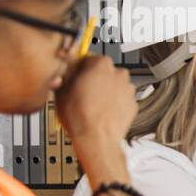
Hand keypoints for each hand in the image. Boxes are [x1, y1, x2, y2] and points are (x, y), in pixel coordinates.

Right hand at [55, 55, 137, 189]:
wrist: (97, 138)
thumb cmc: (79, 115)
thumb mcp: (62, 86)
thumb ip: (67, 69)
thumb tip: (67, 61)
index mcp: (101, 64)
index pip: (88, 57)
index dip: (78, 67)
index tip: (73, 75)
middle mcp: (119, 74)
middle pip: (103, 71)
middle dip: (93, 79)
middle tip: (80, 91)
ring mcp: (128, 90)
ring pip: (113, 85)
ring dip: (104, 91)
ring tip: (91, 104)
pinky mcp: (133, 104)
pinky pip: (121, 99)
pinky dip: (113, 103)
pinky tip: (101, 111)